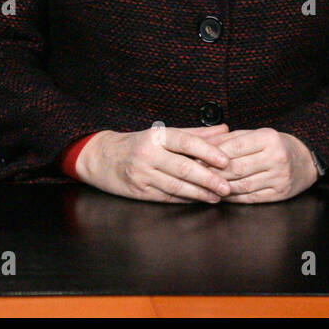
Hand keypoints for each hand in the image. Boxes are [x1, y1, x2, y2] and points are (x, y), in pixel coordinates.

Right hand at [76, 123, 234, 203]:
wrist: (101, 158)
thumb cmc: (137, 143)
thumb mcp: (163, 133)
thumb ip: (195, 133)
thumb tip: (224, 129)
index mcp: (156, 136)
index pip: (186, 142)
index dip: (207, 151)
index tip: (225, 161)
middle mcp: (148, 154)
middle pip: (183, 167)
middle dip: (208, 179)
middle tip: (227, 186)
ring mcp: (142, 174)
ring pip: (176, 186)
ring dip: (200, 193)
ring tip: (218, 196)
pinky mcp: (139, 191)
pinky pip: (166, 197)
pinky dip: (185, 199)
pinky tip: (199, 199)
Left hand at [203, 127, 318, 202]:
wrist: (307, 160)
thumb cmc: (277, 145)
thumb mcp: (258, 134)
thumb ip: (232, 139)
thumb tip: (205, 145)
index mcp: (269, 138)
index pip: (234, 147)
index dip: (212, 154)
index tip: (196, 157)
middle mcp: (276, 158)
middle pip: (236, 168)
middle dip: (213, 172)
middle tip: (196, 174)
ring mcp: (279, 177)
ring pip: (242, 185)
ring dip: (221, 187)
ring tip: (206, 185)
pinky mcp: (280, 193)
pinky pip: (251, 197)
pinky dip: (233, 197)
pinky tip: (222, 194)